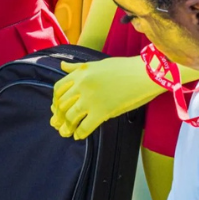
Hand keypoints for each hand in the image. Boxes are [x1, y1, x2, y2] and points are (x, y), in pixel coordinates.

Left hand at [50, 56, 167, 139]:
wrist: (143, 73)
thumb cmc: (123, 67)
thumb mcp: (96, 63)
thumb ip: (77, 67)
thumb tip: (62, 65)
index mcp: (80, 73)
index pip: (58, 89)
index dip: (55, 101)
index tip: (56, 108)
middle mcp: (82, 85)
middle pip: (62, 104)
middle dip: (58, 116)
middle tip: (57, 124)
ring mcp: (91, 99)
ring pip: (70, 116)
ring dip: (66, 127)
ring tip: (66, 132)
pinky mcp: (103, 111)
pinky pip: (86, 126)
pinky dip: (80, 133)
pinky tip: (79, 136)